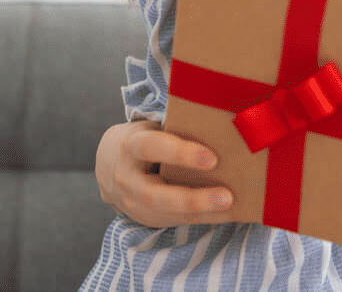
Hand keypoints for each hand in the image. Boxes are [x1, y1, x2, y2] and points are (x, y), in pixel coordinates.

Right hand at [95, 120, 236, 226]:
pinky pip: (176, 221)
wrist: (108, 166)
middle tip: (227, 197)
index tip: (212, 158)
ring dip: (203, 213)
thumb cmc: (142, 139)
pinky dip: (204, 218)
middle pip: (156, 195)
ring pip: (167, 214)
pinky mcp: (146, 219)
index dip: (180, 153)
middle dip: (193, 199)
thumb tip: (221, 120)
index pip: (151, 148)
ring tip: (233, 208)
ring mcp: (133, 204)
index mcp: (130, 146)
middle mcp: (127, 179)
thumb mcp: (150, 128)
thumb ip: (176, 128)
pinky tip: (229, 214)